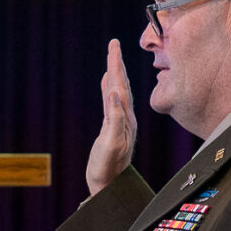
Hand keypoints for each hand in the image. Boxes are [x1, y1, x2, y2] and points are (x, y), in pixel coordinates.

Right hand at [84, 38, 136, 196]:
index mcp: (124, 118)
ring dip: (114, 73)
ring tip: (111, 58)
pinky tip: (105, 82)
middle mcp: (124, 117)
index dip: (116, 65)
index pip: (120, 85)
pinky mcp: (112, 127)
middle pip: (120, 84)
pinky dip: (107, 88)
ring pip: (116, 91)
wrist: (111, 186)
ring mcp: (119, 121)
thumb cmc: (107, 168)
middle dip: (116, 63)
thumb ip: (115, 119)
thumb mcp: (111, 144)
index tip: (113, 46)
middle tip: (113, 44)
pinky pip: (110, 102)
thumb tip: (114, 93)